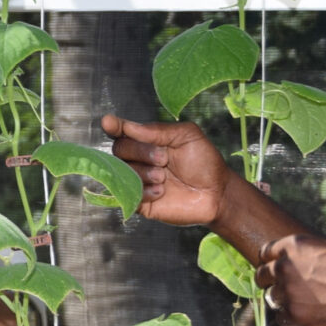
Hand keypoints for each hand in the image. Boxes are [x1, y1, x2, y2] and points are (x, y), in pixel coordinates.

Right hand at [100, 115, 232, 227]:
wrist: (216, 192)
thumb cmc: (204, 161)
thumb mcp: (186, 135)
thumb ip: (158, 130)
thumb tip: (128, 126)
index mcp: (149, 141)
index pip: (123, 132)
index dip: (113, 126)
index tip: (109, 123)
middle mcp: (140, 159)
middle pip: (119, 149)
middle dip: (140, 152)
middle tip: (163, 159)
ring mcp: (139, 181)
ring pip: (122, 172)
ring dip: (145, 173)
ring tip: (165, 178)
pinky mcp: (140, 202)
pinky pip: (128, 194)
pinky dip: (144, 191)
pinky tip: (162, 192)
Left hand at [254, 233, 325, 325]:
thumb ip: (304, 254)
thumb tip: (286, 261)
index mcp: (294, 246)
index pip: (265, 253)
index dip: (271, 262)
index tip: (276, 269)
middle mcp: (286, 267)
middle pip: (262, 275)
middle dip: (271, 281)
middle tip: (288, 288)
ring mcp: (289, 293)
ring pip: (271, 298)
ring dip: (283, 300)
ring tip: (307, 302)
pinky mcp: (295, 317)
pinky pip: (280, 318)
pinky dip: (291, 318)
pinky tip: (310, 314)